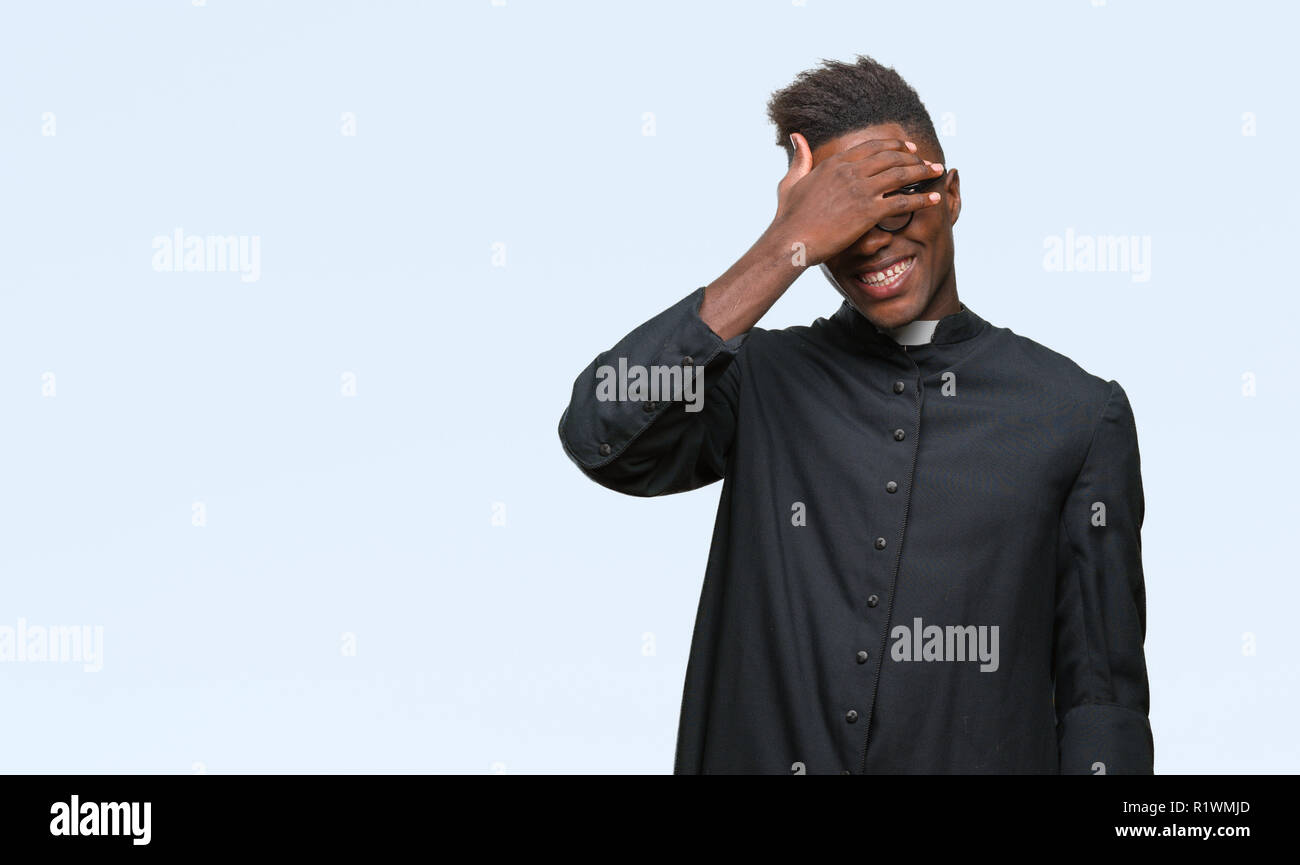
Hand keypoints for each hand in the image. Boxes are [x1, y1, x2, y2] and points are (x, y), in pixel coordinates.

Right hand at [771, 133, 943, 265]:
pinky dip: (921, 199)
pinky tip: (933, 199)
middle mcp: (850, 172)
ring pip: (901, 175)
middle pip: (891, 157)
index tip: (907, 149)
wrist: (792, 240)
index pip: (871, 147)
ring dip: (922, 172)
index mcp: (835, 163)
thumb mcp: (791, 181)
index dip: (893, 146)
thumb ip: (800, 158)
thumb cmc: (789, 216)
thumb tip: (796, 135)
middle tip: (927, 161)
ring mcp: (861, 190)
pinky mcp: (869, 211)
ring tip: (936, 172)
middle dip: (913, 158)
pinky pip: (902, 202)